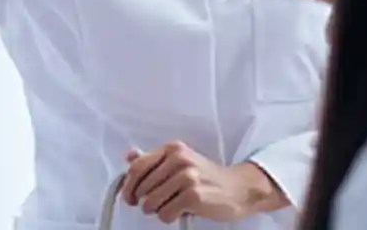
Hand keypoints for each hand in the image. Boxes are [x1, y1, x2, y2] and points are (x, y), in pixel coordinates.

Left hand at [122, 142, 286, 223]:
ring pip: (151, 203)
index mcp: (173, 149)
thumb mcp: (180, 161)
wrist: (238, 188)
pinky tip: (180, 211)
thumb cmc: (207, 177)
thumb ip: (155, 160)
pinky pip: (165, 214)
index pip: (138, 166)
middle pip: (142, 187)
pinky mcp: (194, 196)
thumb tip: (129, 155)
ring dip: (157, 210)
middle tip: (153, 205)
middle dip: (144, 201)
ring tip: (169, 206)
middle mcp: (179, 159)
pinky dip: (168, 217)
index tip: (129, 197)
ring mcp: (187, 177)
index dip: (128, 185)